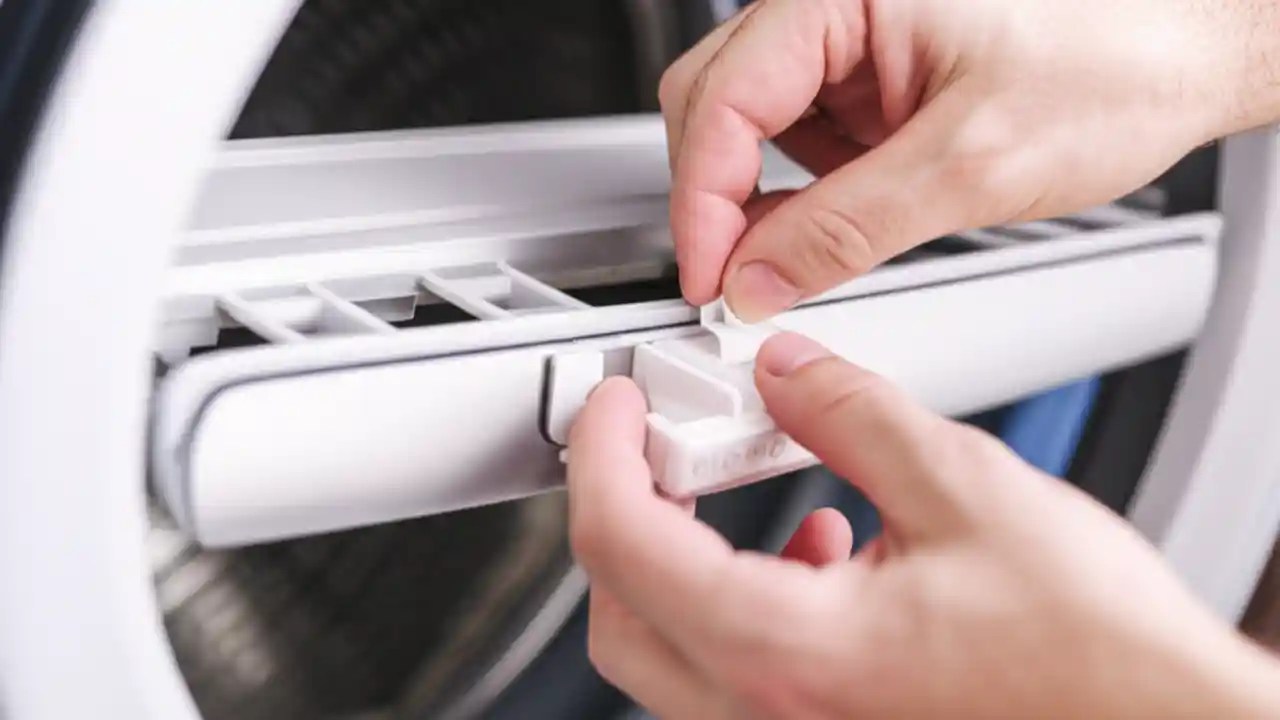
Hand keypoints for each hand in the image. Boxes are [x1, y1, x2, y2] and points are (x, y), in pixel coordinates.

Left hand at [567, 333, 1279, 718]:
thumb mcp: (967, 490)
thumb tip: (788, 373)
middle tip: (655, 445)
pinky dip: (739, 600)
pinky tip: (817, 548)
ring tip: (731, 486)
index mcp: (790, 649)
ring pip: (667, 652)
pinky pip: (736, 673)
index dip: (601, 457)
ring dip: (676, 560)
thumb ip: (854, 415)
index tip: (615, 408)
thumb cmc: (1098, 656)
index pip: (623, 546)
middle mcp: (774, 711)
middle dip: (622, 515)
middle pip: (619, 614)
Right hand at [661, 0, 1274, 319]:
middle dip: (719, 199)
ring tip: (797, 259)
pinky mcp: (873, 78)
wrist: (1194, 53)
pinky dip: (804, 194)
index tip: (709, 276)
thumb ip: (846, 229)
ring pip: (754, 128)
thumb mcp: (970, 164)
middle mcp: (835, 6)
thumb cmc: (1121, 61)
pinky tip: (830, 228)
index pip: (723, 98)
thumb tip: (756, 278)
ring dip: (761, 201)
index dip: (702, 199)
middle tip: (735, 279)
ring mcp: (852, 41)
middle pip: (716, 104)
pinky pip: (803, 140)